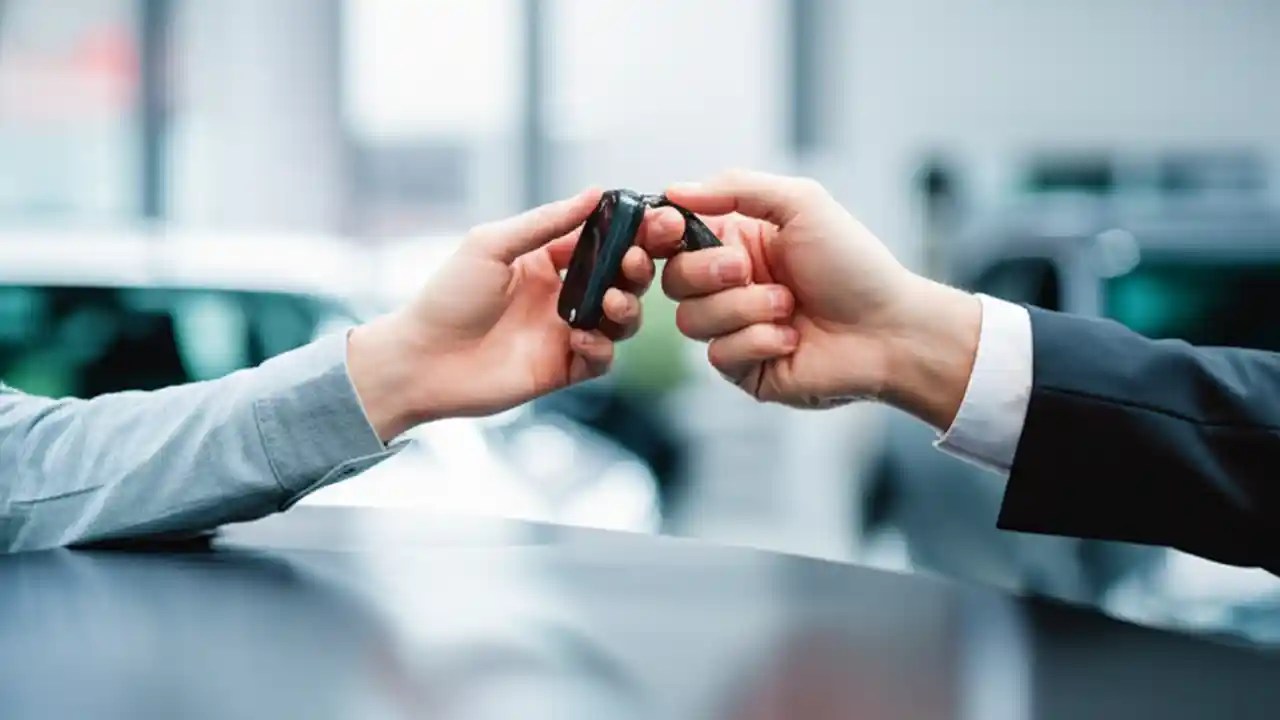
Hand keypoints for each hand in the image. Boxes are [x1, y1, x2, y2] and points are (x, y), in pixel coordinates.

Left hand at [347, 188, 681, 440]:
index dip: (634, 232)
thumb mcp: (492, 245)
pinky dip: (602, 348)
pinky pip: (601, 358)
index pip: (603, 241)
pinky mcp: (563, 369)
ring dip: (627, 308)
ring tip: (610, 303)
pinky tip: (582, 340)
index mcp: (548, 260)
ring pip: (621, 319)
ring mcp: (565, 332)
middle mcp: (562, 295)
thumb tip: (594, 193)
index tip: (658, 223)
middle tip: (636, 262)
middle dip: (639, 268)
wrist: (421, 361)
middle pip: (623, 279)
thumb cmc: (447, 297)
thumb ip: (546, 222)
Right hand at [648, 169, 980, 427]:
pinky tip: (791, 337)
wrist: (891, 330)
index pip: (674, 238)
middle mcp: (732, 286)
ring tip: (789, 306)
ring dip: (743, 309)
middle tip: (749, 270)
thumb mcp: (802, 203)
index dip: (664, 235)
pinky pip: (718, 355)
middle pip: (673, 280)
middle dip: (709, 272)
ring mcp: (736, 329)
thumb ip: (736, 187)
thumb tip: (675, 190)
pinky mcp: (745, 369)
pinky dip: (757, 341)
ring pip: (691, 320)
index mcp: (738, 243)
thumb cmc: (856, 266)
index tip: (675, 228)